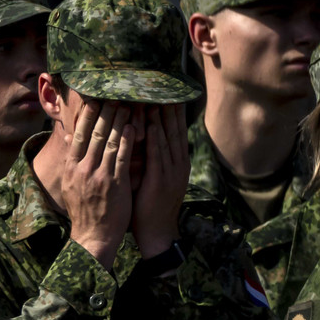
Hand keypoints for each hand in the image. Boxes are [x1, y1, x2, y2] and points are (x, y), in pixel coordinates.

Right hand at [62, 99, 135, 269]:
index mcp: (71, 168)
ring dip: (119, 120)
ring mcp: (99, 176)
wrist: (93, 237)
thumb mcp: (71, 185)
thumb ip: (72, 160)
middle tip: (114, 95)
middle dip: (105, 112)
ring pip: (109, 141)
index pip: (78, 135)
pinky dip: (127, 140)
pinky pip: (122, 157)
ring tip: (127, 105)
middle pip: (94, 133)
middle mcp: (83, 169)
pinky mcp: (115, 184)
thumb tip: (67, 137)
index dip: (87, 115)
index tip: (94, 99)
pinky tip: (134, 127)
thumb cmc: (84, 211)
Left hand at [130, 103, 188, 257]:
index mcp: (177, 163)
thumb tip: (141, 138)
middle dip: (168, 107)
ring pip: (167, 138)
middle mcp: (178, 164)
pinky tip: (149, 124)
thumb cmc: (150, 206)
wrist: (157, 233)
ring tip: (154, 96)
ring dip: (160, 117)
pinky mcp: (161, 180)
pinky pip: (159, 155)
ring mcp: (172, 172)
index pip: (175, 131)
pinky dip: (155, 138)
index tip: (165, 91)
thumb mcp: (152, 178)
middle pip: (174, 129)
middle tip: (161, 86)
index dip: (171, 111)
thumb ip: (149, 158)